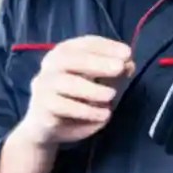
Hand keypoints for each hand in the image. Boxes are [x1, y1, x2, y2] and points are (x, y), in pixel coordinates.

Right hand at [15, 36, 134, 150]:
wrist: (45, 128)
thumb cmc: (74, 100)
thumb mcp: (98, 84)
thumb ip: (113, 73)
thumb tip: (129, 63)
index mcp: (64, 54)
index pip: (83, 44)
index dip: (105, 47)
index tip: (127, 53)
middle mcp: (50, 67)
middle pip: (68, 58)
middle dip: (96, 62)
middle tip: (120, 67)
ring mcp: (43, 87)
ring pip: (65, 83)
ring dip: (92, 89)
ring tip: (111, 96)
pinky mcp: (43, 108)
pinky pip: (64, 106)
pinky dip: (87, 111)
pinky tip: (104, 115)